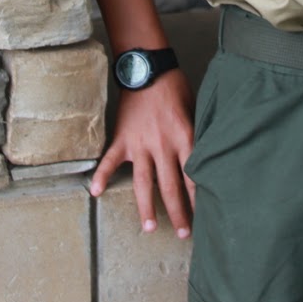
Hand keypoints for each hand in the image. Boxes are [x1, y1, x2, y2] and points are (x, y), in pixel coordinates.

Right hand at [89, 68, 195, 238]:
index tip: (204, 216)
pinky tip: (94, 193)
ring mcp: (140, 144)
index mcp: (184, 138)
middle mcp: (163, 145)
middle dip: (179, 213)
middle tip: (183, 234)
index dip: (199, 199)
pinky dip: (101, 176)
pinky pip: (110, 161)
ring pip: (144, 183)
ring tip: (149, 228)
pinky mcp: (122, 138)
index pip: (193, 176)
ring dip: (147, 208)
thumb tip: (207, 155)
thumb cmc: (175, 87)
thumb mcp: (195, 109)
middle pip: (171, 187)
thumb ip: (197, 134)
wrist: (147, 68)